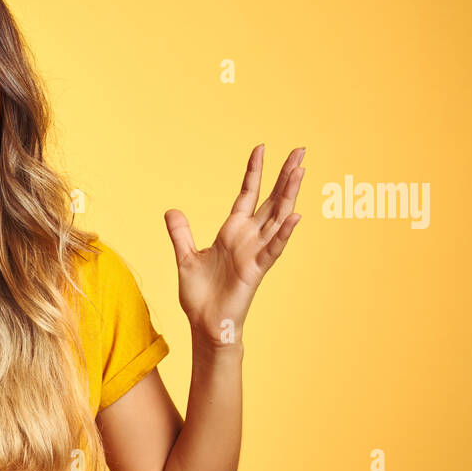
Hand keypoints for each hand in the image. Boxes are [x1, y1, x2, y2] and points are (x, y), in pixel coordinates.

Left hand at [163, 144, 303, 347]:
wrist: (204, 322)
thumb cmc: (200, 294)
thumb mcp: (185, 257)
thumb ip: (181, 233)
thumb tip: (171, 210)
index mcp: (232, 232)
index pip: (247, 194)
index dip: (254, 172)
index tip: (261, 148)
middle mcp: (248, 238)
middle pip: (271, 200)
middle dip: (284, 176)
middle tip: (300, 151)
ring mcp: (255, 252)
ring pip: (277, 218)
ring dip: (289, 195)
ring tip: (301, 171)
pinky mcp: (256, 270)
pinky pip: (273, 248)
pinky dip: (284, 233)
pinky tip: (295, 216)